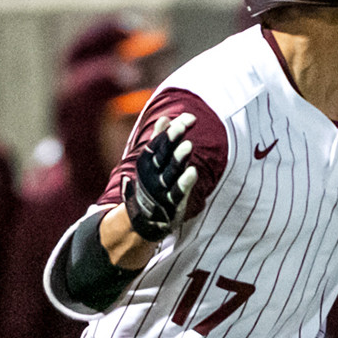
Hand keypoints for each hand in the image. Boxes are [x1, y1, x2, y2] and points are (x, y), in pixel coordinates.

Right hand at [120, 113, 199, 241]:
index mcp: (147, 160)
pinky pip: (177, 192)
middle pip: (163, 154)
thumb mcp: (152, 161)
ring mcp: (161, 189)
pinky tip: (193, 172)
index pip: (159, 141)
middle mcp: (152, 174)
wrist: (144, 219)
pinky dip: (184, 183)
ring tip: (188, 145)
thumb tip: (166, 118)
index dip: (173, 130)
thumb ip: (160, 139)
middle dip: (171, 140)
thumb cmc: (153, 183)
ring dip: (178, 159)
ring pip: (170, 171)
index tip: (190, 118)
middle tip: (181, 126)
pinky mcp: (171, 204)